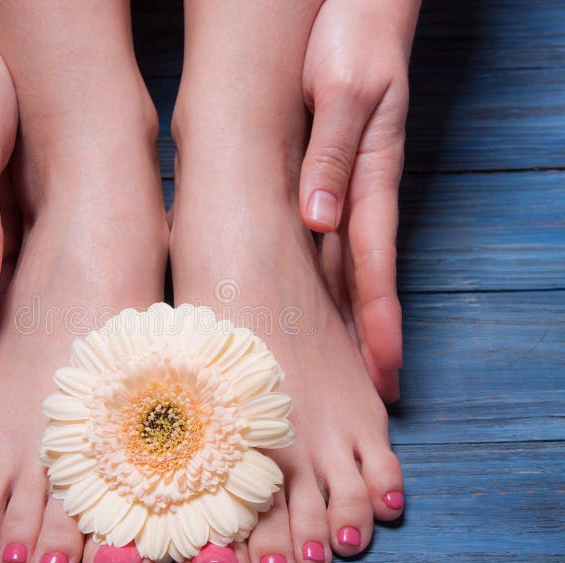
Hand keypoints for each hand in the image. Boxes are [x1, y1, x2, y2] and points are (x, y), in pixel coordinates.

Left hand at [300, 0, 419, 400]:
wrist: (352, 5)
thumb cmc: (353, 40)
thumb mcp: (342, 91)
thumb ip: (331, 154)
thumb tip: (318, 218)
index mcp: (369, 180)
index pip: (374, 266)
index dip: (377, 322)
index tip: (384, 372)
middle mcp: (357, 194)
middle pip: (359, 280)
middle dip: (365, 339)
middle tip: (370, 394)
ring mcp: (342, 188)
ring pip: (339, 266)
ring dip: (342, 319)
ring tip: (342, 368)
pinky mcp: (325, 175)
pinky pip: (319, 237)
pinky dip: (318, 276)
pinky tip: (307, 301)